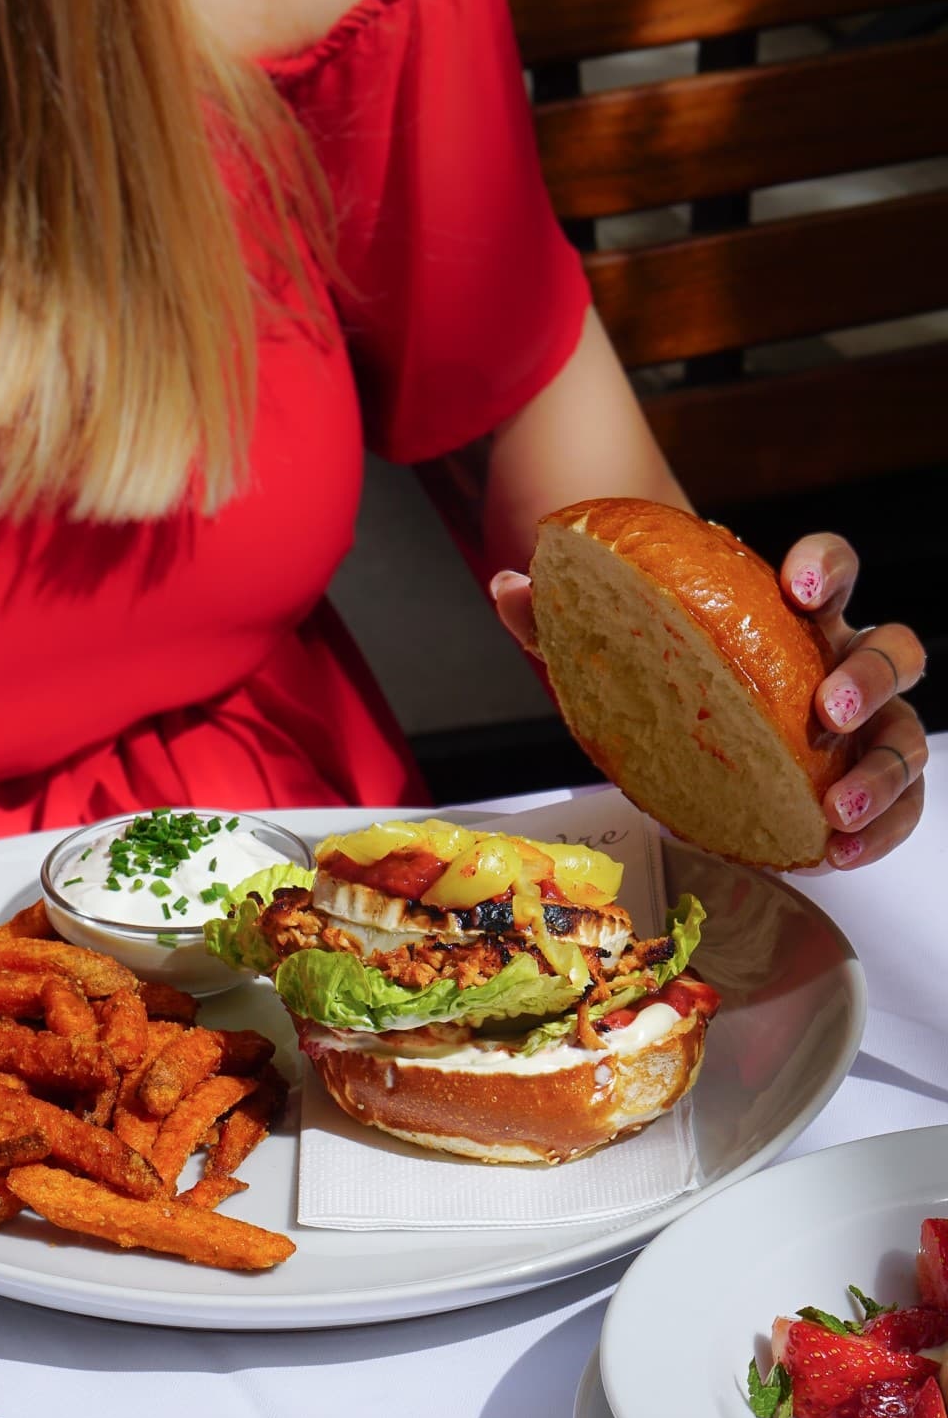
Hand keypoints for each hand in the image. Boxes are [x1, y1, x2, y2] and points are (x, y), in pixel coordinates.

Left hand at [490, 545, 927, 870]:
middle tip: (825, 709)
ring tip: (841, 807)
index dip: (825, 566)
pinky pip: (900, 806)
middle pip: (892, 649)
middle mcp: (841, 664)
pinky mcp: (864, 788)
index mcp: (791, 617)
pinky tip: (840, 851)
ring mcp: (862, 729)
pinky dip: (882, 830)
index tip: (797, 585)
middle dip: (869, 675)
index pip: (832, 569)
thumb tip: (510, 587)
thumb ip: (560, 617)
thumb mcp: (610, 651)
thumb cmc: (670, 682)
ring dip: (883, 769)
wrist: (685, 733)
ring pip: (908, 733)